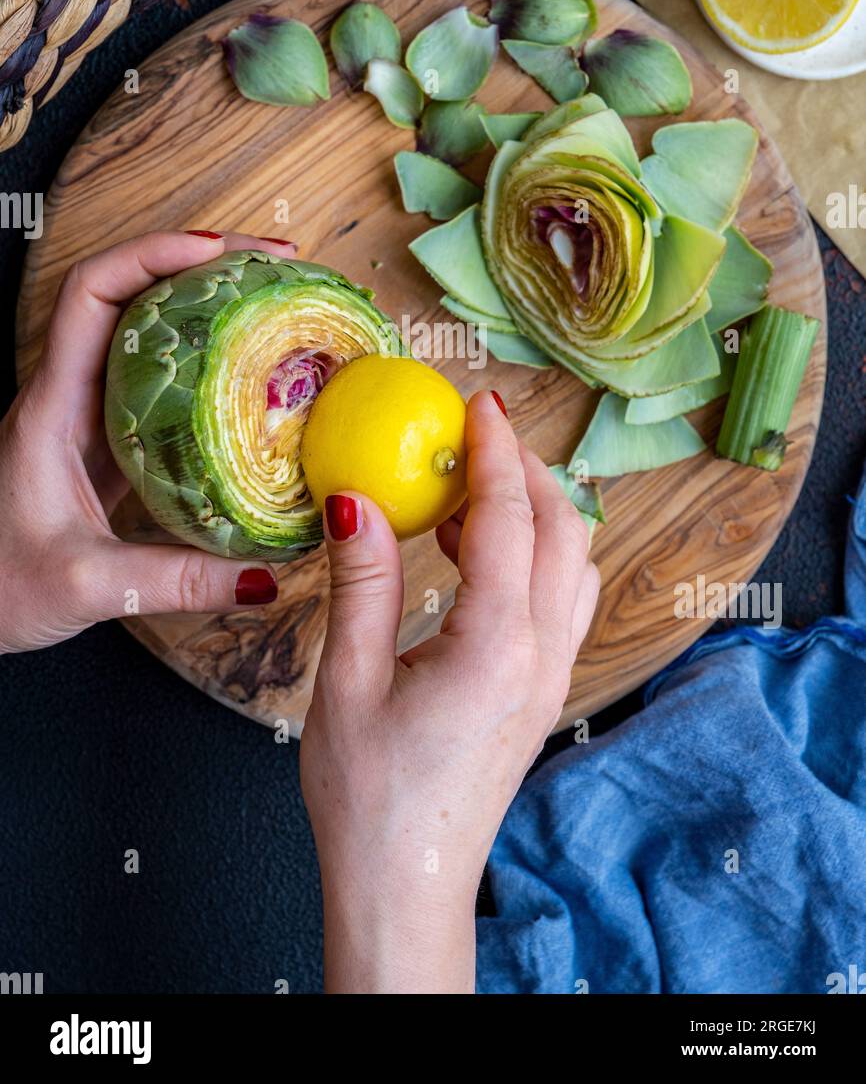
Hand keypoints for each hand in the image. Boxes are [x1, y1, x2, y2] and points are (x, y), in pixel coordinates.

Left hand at [0, 229, 296, 653]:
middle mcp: (71, 395)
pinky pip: (163, 381)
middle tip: (276, 265)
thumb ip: (176, 582)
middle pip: (133, 291)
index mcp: (53, 406)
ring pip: (151, 330)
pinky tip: (254, 375)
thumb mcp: (88, 586)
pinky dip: (210, 361)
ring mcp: (91, 415)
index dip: (154, 255)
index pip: (92, 293)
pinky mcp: (109, 442)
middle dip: (204, 263)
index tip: (219, 252)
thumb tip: (266, 578)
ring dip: (209, 303)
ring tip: (275, 300)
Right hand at [300, 390, 599, 993]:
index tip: (477, 402)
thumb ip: (362, 581)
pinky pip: (562, 600)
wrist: (406, 885)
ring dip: (537, 513)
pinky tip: (474, 556)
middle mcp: (542, 655)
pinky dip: (535, 555)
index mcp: (496, 646)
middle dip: (527, 471)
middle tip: (474, 436)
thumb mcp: (347, 681)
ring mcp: (553, 676)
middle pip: (564, 531)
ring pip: (574, 565)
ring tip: (467, 493)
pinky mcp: (545, 693)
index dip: (494, 452)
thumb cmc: (369, 797)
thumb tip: (354, 497)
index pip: (507, 519)